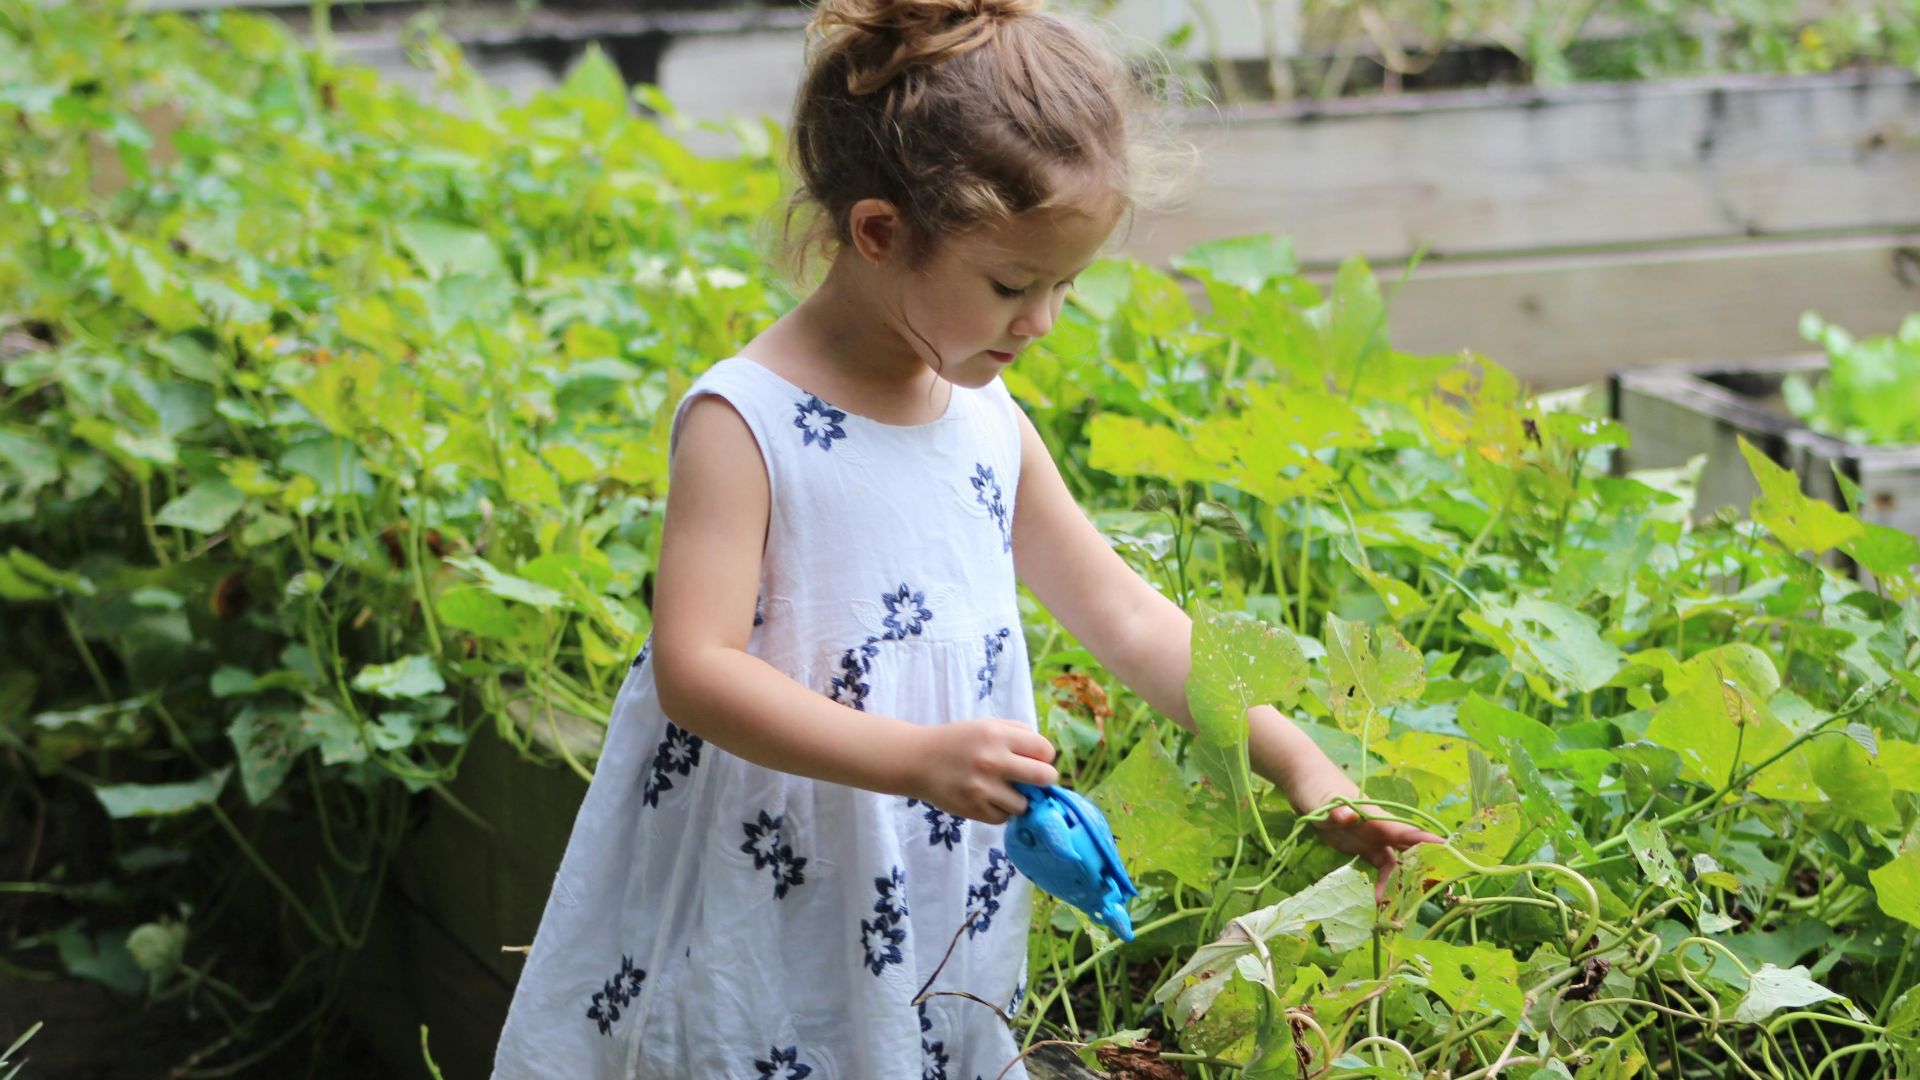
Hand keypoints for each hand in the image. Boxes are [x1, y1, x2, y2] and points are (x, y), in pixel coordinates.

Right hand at [909, 718, 1057, 824]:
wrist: (917, 761)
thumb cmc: (957, 742)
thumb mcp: (986, 725)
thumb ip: (1019, 733)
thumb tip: (1047, 756)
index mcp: (997, 735)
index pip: (1045, 750)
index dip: (1045, 757)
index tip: (1037, 760)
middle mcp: (992, 761)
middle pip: (1044, 778)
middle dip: (1043, 780)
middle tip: (1034, 781)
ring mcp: (983, 788)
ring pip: (1024, 804)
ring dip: (1018, 799)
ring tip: (1002, 790)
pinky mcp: (973, 809)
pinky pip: (1004, 817)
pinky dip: (1000, 811)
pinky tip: (987, 799)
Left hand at [1311, 801, 1443, 902]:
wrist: (1306, 787)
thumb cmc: (1319, 789)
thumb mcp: (1325, 801)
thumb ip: (1337, 811)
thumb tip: (1349, 816)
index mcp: (1377, 818)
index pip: (1407, 831)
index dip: (1428, 842)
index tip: (1450, 853)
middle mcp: (1380, 829)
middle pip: (1408, 849)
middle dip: (1421, 868)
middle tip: (1430, 892)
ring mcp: (1371, 839)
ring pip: (1394, 863)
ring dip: (1396, 882)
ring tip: (1390, 906)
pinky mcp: (1361, 847)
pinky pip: (1377, 867)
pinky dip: (1380, 882)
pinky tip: (1375, 899)